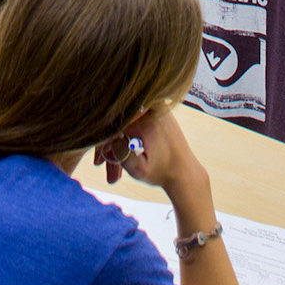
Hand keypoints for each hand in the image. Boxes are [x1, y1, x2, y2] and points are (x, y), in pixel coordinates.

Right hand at [94, 106, 210, 206]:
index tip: (99, 162)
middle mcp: (151, 109)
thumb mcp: (139, 170)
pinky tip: (124, 159)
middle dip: (109, 150)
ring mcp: (155, 109)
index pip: (112, 127)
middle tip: (104, 170)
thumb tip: (110, 137)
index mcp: (146, 121)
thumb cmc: (162, 173)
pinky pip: (133, 125)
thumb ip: (121, 153)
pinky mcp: (156, 113)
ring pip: (125, 127)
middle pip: (118, 126)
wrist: (185, 173)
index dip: (102, 145)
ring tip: (115, 175)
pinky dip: (127, 141)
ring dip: (118, 149)